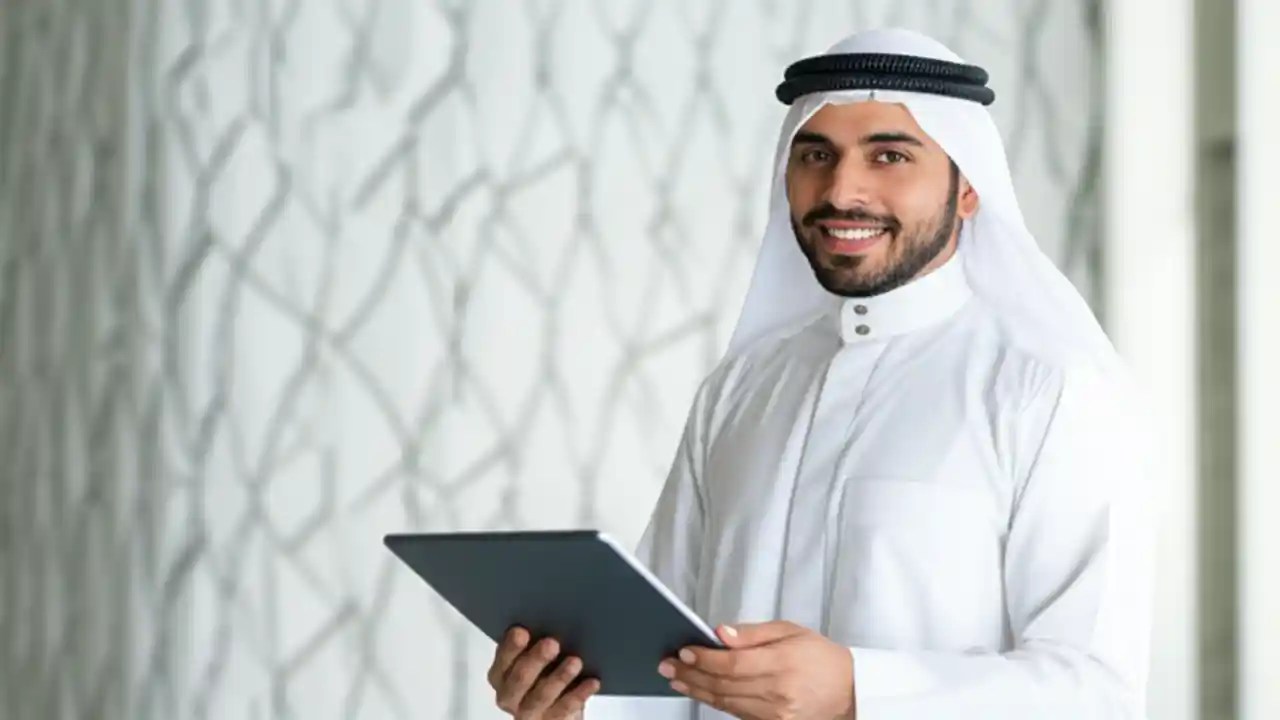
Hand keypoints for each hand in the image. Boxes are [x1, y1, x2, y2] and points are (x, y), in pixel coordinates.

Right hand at [487, 626, 600, 718]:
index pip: (502, 659)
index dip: (511, 647)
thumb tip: (550, 616)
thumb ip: (534, 642)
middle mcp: (509, 696)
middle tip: (552, 643)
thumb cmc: (544, 674)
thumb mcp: (535, 657)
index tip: (522, 631)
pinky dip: (578, 695)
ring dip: (558, 678)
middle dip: (535, 660)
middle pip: (519, 680)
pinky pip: (563, 711)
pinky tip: (591, 682)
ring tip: (575, 662)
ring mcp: (528, 713)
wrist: (556, 708)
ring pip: (540, 697)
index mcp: (500, 675)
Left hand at [657, 621, 854, 719]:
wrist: (849, 689)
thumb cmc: (819, 656)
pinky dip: (715, 702)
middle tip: (667, 664)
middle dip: (690, 674)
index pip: (731, 664)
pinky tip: (700, 691)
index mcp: (782, 663)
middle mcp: (777, 693)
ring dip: (696, 690)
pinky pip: (737, 713)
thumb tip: (719, 634)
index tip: (683, 651)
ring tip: (676, 677)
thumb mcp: (790, 631)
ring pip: (725, 703)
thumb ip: (752, 634)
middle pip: (723, 686)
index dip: (704, 659)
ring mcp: (775, 715)